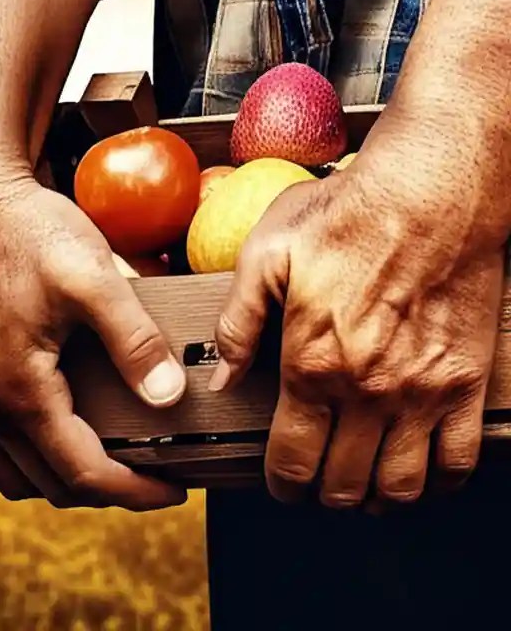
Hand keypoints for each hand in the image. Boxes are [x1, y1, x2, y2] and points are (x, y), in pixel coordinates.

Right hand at [0, 152, 187, 510]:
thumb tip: (167, 397)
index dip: (134, 491)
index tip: (173, 490)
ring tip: (100, 460)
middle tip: (150, 475)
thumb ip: (133, 341)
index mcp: (18, 388)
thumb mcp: (93, 279)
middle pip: (47, 482)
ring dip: (54, 478)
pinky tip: (29, 445)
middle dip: (104, 490)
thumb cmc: (25, 231)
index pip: (83, 473)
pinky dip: (5, 459)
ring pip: (6, 472)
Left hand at [211, 164, 504, 508]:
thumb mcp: (265, 257)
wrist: (435, 191)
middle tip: (318, 487)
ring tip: (365, 488)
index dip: (281, 485)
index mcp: (313, 363)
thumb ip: (237, 325)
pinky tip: (422, 471)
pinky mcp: (468, 381)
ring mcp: (424, 391)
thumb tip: (222, 379)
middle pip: (345, 484)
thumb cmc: (349, 214)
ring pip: (402, 485)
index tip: (279, 485)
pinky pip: (460, 459)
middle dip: (325, 495)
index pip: (292, 459)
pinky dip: (440, 481)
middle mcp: (369, 389)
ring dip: (379, 498)